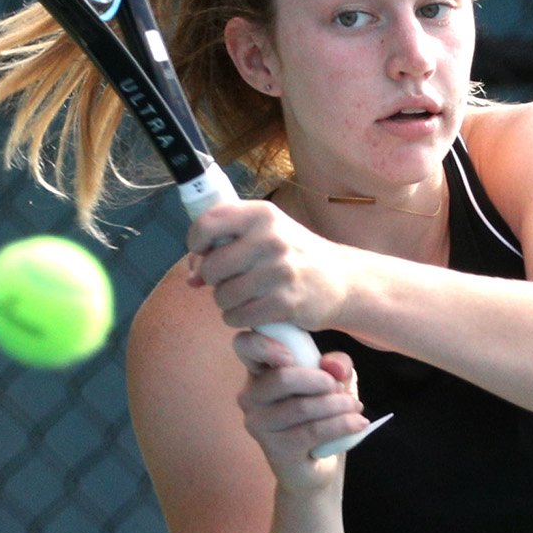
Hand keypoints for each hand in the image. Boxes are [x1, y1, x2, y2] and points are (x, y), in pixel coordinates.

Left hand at [185, 200, 351, 331]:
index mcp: (262, 214)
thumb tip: (191, 277)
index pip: (207, 224)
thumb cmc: (293, 255)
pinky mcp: (285, 302)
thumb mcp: (266, 232)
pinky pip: (239, 317)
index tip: (201, 254)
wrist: (341, 280)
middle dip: (214, 280)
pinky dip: (239, 318)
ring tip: (245, 296)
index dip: (195, 243)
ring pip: (222, 296)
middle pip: (211, 267)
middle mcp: (271, 238)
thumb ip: (226, 244)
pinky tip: (253, 311)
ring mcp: (279, 271)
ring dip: (227, 303)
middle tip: (230, 281)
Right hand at [233, 331, 368, 490]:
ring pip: (301, 407)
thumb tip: (333, 367)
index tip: (291, 357)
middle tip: (341, 388)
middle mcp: (250, 396)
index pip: (244, 345)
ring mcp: (259, 424)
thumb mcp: (334, 380)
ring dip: (338, 404)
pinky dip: (342, 424)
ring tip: (355, 406)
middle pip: (282, 378)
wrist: (316, 464)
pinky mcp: (275, 448)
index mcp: (259, 370)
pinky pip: (313, 431)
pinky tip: (359, 423)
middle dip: (322, 381)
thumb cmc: (320, 412)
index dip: (263, 344)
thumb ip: (337, 365)